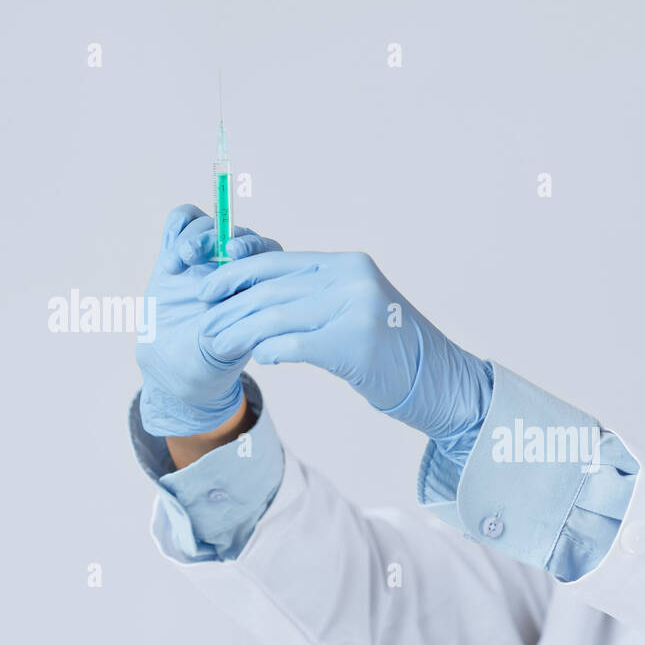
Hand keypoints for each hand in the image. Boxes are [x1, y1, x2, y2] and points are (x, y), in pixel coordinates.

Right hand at [135, 204, 282, 435]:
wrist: (173, 365)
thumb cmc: (208, 360)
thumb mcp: (227, 347)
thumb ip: (236, 324)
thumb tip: (249, 307)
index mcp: (259, 285)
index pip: (266, 251)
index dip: (251, 247)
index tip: (232, 255)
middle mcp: (236, 266)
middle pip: (234, 232)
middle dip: (214, 238)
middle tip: (193, 255)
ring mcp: (206, 258)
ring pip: (207, 225)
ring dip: (192, 237)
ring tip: (177, 262)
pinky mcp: (177, 254)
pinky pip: (181, 221)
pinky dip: (177, 226)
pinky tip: (170, 254)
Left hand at [196, 251, 492, 460]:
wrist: (440, 382)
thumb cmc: (393, 353)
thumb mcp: (355, 310)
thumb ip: (317, 297)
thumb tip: (261, 299)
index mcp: (348, 264)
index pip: (278, 262)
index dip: (236, 274)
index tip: (207, 289)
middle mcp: (352, 279)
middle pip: (273, 288)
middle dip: (231, 307)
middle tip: (203, 323)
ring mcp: (356, 309)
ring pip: (278, 315)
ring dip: (241, 332)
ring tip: (218, 344)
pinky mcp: (356, 344)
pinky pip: (296, 344)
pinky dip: (272, 350)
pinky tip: (260, 358)